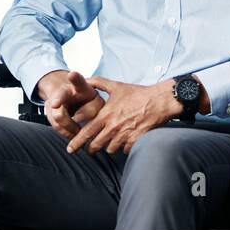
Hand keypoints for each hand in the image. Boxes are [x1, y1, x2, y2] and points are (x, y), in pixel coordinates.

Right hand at [39, 70, 102, 138]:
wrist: (71, 97)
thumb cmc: (88, 99)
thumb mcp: (96, 101)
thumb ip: (93, 108)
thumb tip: (77, 118)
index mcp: (80, 86)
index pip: (78, 80)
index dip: (75, 77)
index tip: (72, 74)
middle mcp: (65, 90)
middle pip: (60, 95)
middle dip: (57, 100)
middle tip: (55, 104)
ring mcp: (55, 100)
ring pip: (57, 116)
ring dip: (68, 127)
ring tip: (78, 132)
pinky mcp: (50, 112)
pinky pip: (55, 125)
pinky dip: (65, 132)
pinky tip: (73, 134)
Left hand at [65, 77, 179, 156]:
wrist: (159, 100)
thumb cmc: (138, 93)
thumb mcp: (117, 86)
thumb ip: (99, 82)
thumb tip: (86, 79)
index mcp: (106, 115)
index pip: (86, 132)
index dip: (76, 143)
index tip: (70, 149)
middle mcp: (114, 127)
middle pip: (96, 145)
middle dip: (91, 148)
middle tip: (90, 148)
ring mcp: (125, 135)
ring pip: (110, 149)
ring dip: (108, 147)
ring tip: (110, 141)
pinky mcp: (135, 140)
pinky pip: (125, 150)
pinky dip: (123, 148)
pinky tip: (125, 141)